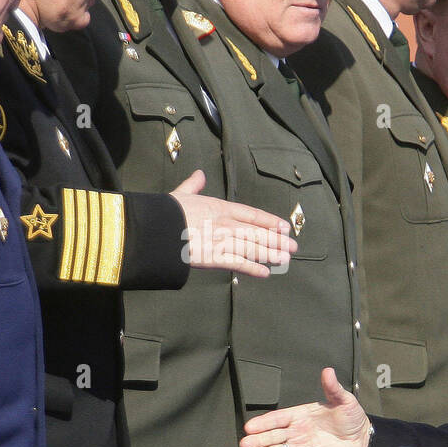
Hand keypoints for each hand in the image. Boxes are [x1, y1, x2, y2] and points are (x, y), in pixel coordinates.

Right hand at [170, 170, 296, 276]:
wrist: (154, 229)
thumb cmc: (166, 211)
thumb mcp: (181, 194)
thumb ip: (194, 185)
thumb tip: (200, 174)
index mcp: (219, 207)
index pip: (252, 214)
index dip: (270, 221)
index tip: (284, 226)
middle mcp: (225, 224)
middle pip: (257, 232)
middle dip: (276, 240)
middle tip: (293, 246)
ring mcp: (221, 241)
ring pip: (252, 248)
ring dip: (270, 254)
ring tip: (285, 259)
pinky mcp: (213, 258)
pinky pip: (238, 264)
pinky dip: (253, 269)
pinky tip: (265, 273)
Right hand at [241, 367, 370, 446]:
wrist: (362, 440)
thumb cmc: (351, 418)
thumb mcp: (344, 400)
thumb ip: (333, 388)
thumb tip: (328, 371)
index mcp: (300, 415)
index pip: (278, 418)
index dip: (264, 422)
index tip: (249, 426)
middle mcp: (296, 431)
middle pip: (273, 436)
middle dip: (258, 440)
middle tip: (244, 444)